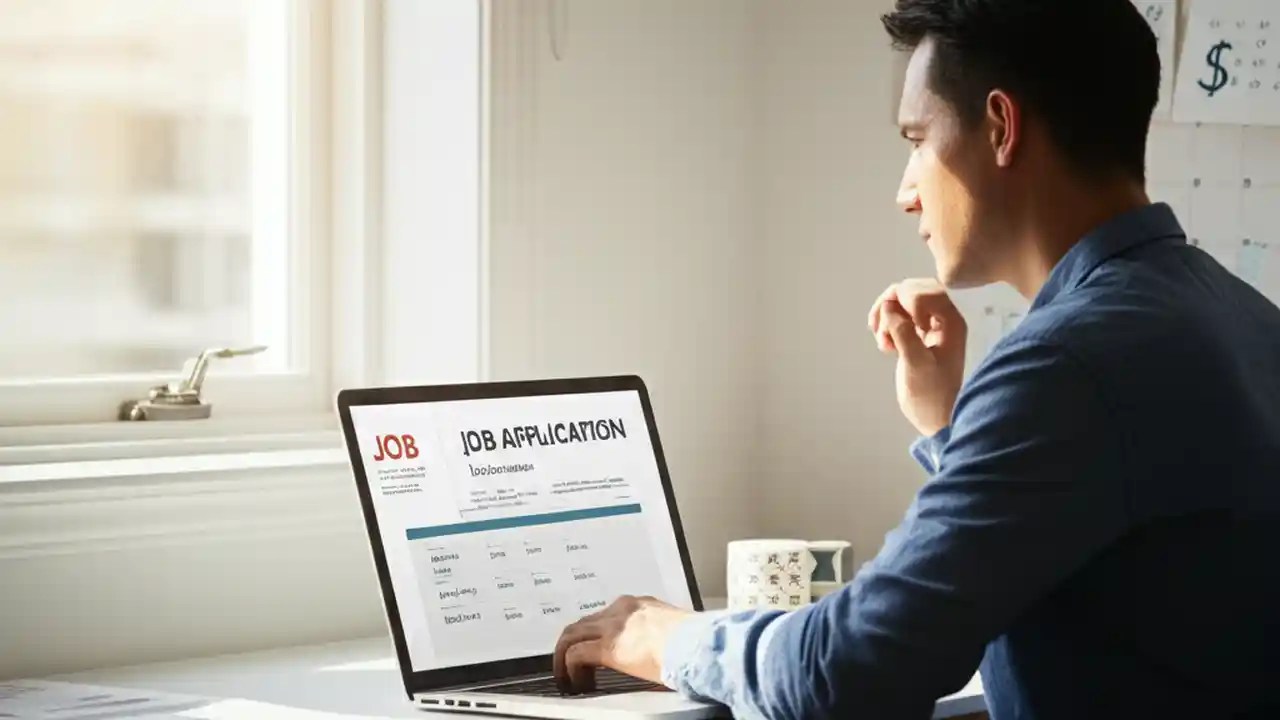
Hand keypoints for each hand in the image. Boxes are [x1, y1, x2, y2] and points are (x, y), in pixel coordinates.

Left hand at [553, 595, 691, 693]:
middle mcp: (623, 610)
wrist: (699, 645)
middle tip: (571, 663)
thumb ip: (664, 638)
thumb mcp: (677, 633)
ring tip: (567, 677)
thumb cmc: (698, 641)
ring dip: (564, 656)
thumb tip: (668, 653)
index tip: (594, 647)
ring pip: (572, 635)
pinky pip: (576, 655)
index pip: (608, 614)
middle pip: (585, 622)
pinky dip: (570, 669)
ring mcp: (613, 626)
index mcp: (641, 606)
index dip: (596, 633)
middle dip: (574, 642)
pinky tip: (576, 683)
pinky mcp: (608, 647)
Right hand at [867, 279, 966, 436]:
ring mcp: (931, 327)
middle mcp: (944, 320)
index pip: (927, 291)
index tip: (895, 328)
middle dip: (892, 305)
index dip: (905, 301)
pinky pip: (900, 317)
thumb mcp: (917, 364)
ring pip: (904, 302)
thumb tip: (888, 305)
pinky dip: (887, 326)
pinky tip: (886, 346)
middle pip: (914, 290)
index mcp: (951, 323)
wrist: (935, 419)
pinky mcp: (919, 337)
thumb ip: (903, 332)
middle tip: (879, 329)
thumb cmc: (931, 396)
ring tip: (882, 341)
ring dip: (886, 316)